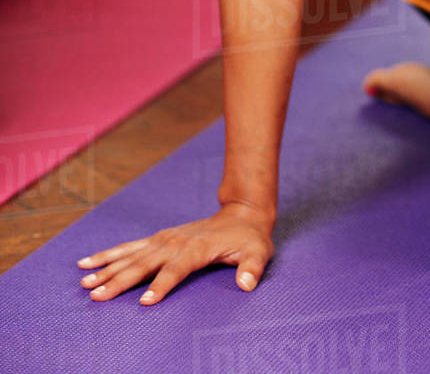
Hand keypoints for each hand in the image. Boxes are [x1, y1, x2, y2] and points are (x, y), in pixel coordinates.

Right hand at [76, 202, 273, 303]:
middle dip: (119, 280)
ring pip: (130, 255)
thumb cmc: (250, 239)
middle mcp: (175, 242)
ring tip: (84, 281)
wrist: (242, 213)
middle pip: (143, 264)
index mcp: (196, 249)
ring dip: (107, 268)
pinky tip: (88, 262)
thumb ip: (252, 267)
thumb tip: (247, 283)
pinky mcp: (159, 238)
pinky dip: (108, 254)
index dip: (161, 285)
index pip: (175, 269)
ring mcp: (164, 239)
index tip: (145, 301)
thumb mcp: (258, 252)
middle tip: (95, 295)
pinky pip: (129, 247)